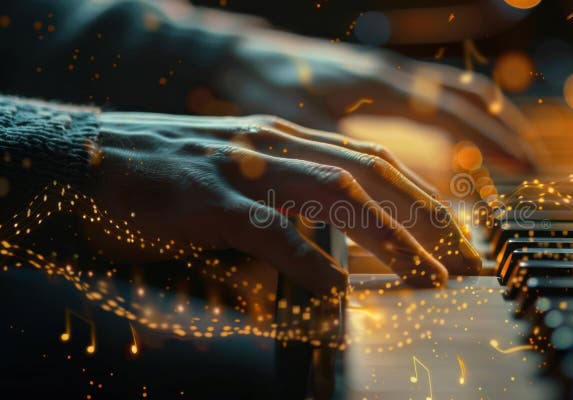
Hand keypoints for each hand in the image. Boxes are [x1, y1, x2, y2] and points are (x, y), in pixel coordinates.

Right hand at [90, 112, 481, 295]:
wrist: (94, 152)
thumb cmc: (173, 167)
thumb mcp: (244, 169)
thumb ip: (291, 196)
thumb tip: (337, 243)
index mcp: (288, 137)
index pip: (373, 160)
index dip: (421, 194)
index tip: (454, 231)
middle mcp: (276, 144)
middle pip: (371, 173)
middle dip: (425, 217)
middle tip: (460, 258)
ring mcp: (243, 168)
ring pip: (335, 196)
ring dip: (388, 238)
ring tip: (424, 275)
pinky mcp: (207, 199)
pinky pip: (267, 230)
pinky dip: (306, 258)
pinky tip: (334, 286)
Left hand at [210, 29, 537, 169]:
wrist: (240, 52)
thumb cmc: (267, 86)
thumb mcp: (301, 125)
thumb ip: (344, 160)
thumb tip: (383, 201)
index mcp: (384, 85)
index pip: (454, 115)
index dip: (492, 142)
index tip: (526, 167)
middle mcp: (395, 74)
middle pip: (467, 100)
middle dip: (504, 132)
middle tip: (535, 165)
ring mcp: (389, 73)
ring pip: (454, 91)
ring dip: (488, 121)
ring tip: (513, 151)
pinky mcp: (378, 80)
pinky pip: (434, 93)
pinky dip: (460, 116)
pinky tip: (460, 140)